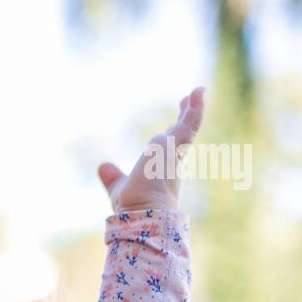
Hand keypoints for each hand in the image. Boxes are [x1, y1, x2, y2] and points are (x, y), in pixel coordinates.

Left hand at [98, 86, 205, 213]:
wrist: (143, 211)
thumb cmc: (133, 205)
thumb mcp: (120, 186)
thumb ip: (113, 177)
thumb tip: (103, 167)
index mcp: (161, 168)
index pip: (168, 147)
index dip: (171, 134)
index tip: (172, 124)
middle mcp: (171, 160)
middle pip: (180, 134)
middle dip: (185, 116)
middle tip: (188, 99)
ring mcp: (174, 151)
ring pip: (186, 126)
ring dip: (193, 108)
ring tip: (198, 91)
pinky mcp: (175, 144)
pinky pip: (189, 123)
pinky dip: (195, 108)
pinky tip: (198, 91)